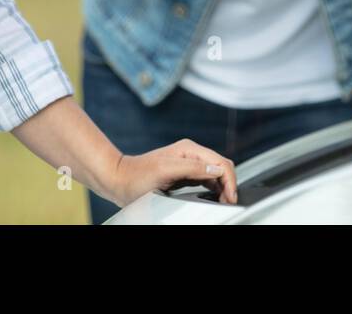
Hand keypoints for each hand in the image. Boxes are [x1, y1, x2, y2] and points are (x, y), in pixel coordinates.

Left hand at [109, 139, 237, 206]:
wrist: (120, 179)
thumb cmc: (137, 176)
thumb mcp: (165, 171)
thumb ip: (191, 168)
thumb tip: (216, 170)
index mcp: (189, 150)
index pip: (220, 162)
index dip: (229, 180)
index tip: (231, 197)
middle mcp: (191, 154)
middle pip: (220, 166)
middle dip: (229, 183)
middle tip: (230, 202)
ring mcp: (188, 163)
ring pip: (215, 173)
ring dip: (223, 187)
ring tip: (224, 202)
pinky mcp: (184, 174)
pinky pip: (206, 179)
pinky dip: (214, 188)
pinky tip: (215, 197)